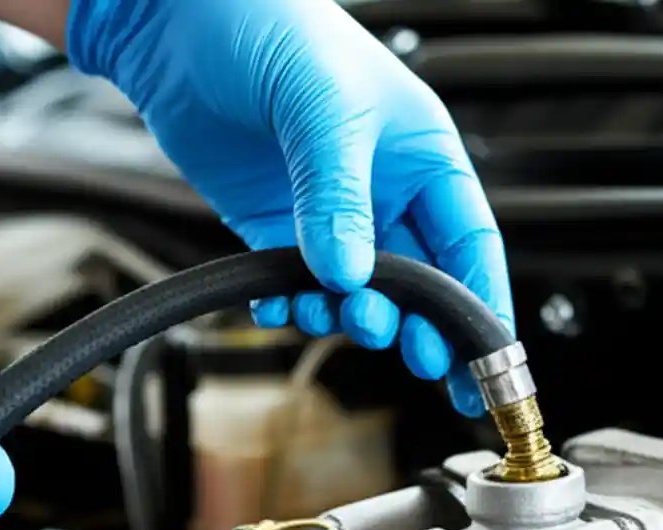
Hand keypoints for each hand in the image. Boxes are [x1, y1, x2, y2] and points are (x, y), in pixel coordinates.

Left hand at [68, 0, 513, 415]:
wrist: (176, 19)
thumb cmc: (270, 23)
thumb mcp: (323, 107)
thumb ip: (339, 194)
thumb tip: (351, 275)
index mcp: (421, 152)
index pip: (469, 242)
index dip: (481, 303)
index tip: (486, 360)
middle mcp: (381, 185)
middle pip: (418, 278)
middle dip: (421, 323)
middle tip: (419, 361)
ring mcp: (326, 208)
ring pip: (357, 288)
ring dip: (351, 315)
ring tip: (340, 320)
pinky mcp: (270, 222)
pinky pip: (294, 280)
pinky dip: (291, 302)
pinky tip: (282, 306)